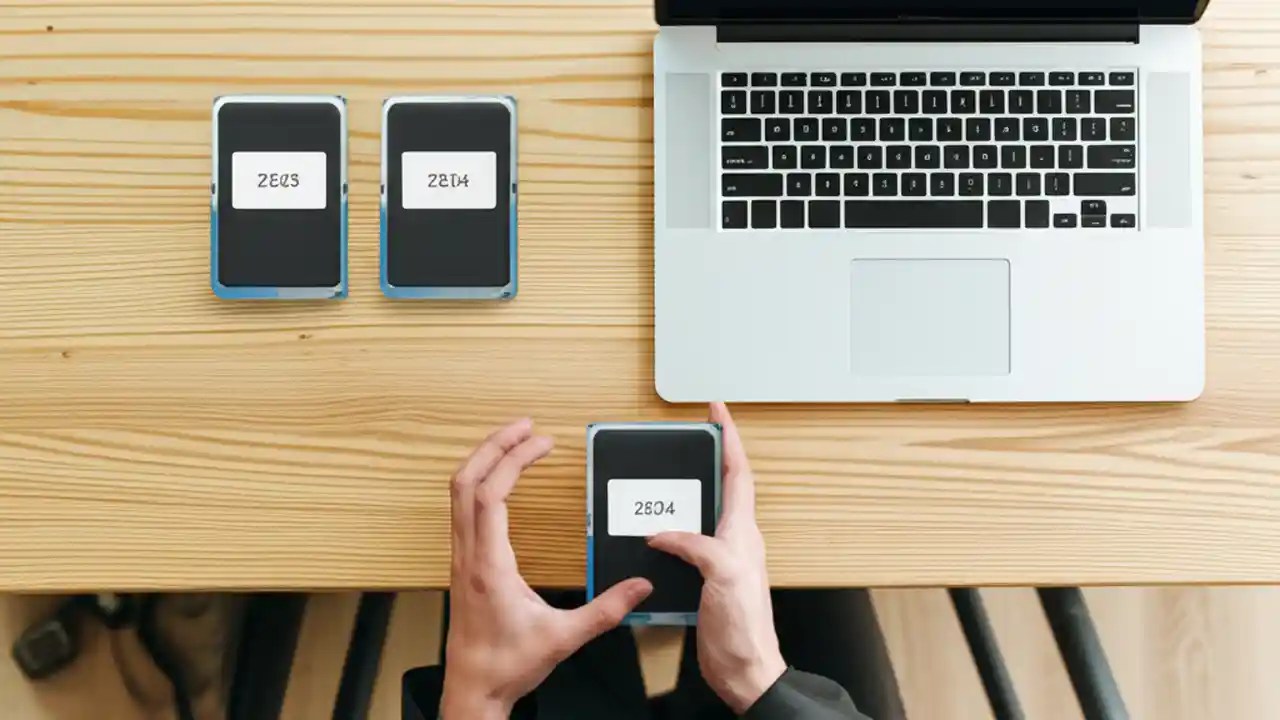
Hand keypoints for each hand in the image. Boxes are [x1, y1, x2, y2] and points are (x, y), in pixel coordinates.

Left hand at [441, 419, 653, 719]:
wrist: (473, 690)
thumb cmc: (507, 666)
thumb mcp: (564, 638)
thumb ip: (605, 611)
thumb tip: (639, 586)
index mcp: (490, 566)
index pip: (491, 496)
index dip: (515, 460)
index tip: (541, 442)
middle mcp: (469, 555)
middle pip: (466, 481)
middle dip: (494, 445)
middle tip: (526, 426)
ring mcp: (461, 558)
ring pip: (457, 492)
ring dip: (483, 460)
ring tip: (513, 441)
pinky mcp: (463, 564)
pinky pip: (461, 508)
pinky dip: (479, 482)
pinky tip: (500, 480)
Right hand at [649, 403, 785, 713]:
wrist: (743, 670)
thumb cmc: (745, 627)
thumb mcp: (723, 575)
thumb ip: (695, 546)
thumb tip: (664, 534)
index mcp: (742, 532)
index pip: (738, 472)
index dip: (728, 438)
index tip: (716, 410)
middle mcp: (734, 540)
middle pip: (722, 486)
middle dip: (710, 456)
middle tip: (691, 435)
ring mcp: (720, 560)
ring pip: (703, 513)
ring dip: (687, 493)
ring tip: (667, 478)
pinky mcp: (704, 580)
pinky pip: (687, 545)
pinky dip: (670, 533)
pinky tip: (653, 536)